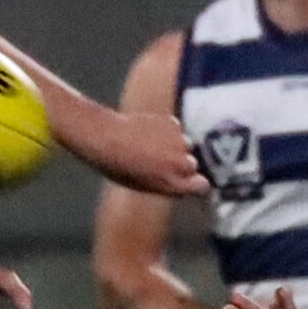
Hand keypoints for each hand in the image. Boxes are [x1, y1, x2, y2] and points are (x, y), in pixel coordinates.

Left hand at [59, 101, 206, 197]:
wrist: (105, 138)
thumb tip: (183, 181)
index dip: (194, 183)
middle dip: (181, 164)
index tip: (186, 181)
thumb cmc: (119, 166)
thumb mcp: (144, 185)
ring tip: (150, 146)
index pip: (202, 185)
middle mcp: (182, 164)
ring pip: (185, 145)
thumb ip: (169, 184)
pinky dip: (167, 131)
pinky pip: (176, 129)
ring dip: (174, 146)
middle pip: (192, 165)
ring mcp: (179, 142)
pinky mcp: (173, 123)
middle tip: (159, 161)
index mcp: (175, 184)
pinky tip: (148, 132)